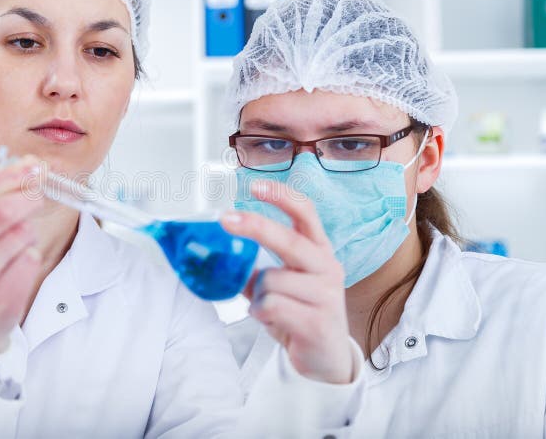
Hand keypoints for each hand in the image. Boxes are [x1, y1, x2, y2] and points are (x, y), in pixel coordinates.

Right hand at [0, 156, 49, 354]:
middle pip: (2, 211)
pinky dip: (30, 255)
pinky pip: (30, 259)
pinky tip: (15, 267)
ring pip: (21, 234)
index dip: (9, 176)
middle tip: (38, 194)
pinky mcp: (1, 298)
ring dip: (27, 231)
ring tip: (15, 244)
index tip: (32, 167)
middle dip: (27, 196)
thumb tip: (27, 164)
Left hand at [220, 180, 353, 383]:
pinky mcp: (317, 322)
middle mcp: (327, 268)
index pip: (306, 214)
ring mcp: (326, 295)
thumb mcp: (280, 285)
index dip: (282, 197)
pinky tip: (271, 321)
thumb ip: (255, 268)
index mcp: (318, 252)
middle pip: (289, 239)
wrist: (325, 360)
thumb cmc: (300, 313)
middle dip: (255, 226)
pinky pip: (272, 306)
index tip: (255, 186)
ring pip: (271, 280)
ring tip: (268, 309)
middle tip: (224, 219)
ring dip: (258, 296)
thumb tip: (218, 251)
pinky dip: (261, 313)